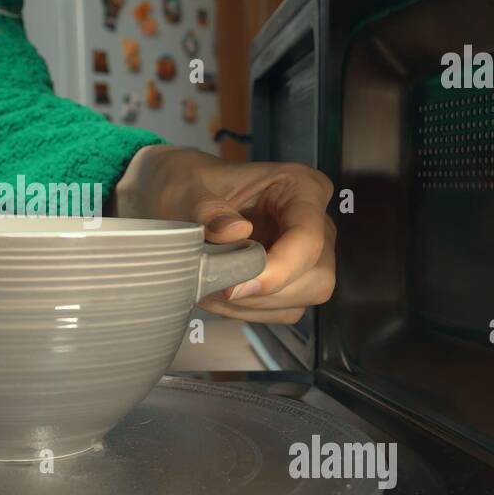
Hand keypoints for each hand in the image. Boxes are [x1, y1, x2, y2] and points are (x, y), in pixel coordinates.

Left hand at [114, 145, 335, 323]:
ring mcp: (309, 254)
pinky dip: (248, 309)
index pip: (308, 238)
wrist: (178, 198)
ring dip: (253, 303)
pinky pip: (283, 310)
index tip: (232, 286)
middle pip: (315, 276)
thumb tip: (236, 231)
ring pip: (301, 299)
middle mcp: (315, 222)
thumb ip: (207, 209)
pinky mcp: (294, 280)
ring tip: (210, 286)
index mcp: (301, 188)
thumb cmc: (188, 184)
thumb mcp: (186, 188)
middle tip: (214, 285)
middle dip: (263, 291)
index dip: (277, 269)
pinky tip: (219, 292)